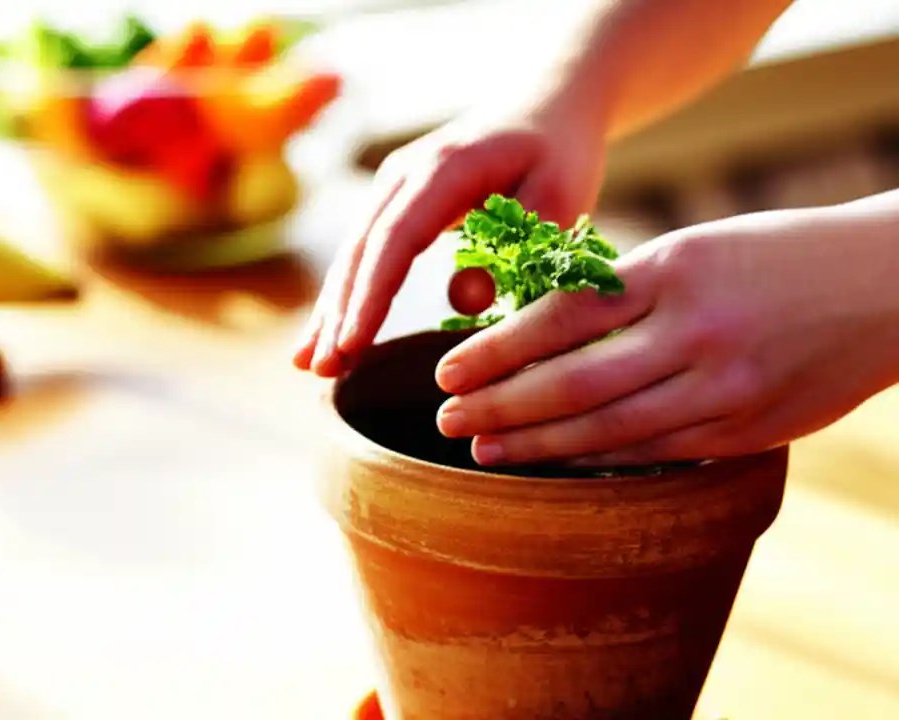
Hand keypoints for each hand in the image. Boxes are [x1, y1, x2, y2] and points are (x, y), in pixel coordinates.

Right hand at [292, 97, 606, 375]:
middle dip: (338, 312)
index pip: (395, 240)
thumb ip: (517, 249)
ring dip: (330, 310)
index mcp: (443, 169)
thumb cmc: (559, 154)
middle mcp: (403, 174)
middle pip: (361, 250)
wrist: (548, 104)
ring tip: (309, 364)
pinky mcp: (393, 204)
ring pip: (351, 255)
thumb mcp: (559, 198)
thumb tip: (464, 301)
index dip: (370, 296)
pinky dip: (344, 296)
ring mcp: (391, 187)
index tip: (352, 345)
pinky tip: (326, 336)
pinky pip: (363, 255)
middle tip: (322, 369)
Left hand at [434, 202, 898, 465]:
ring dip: (536, 444)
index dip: (494, 351)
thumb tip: (530, 334)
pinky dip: (596, 458)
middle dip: (498, 406)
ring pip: (607, 429)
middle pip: (571, 382)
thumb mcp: (693, 249)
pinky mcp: (748, 430)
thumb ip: (621, 291)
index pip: (559, 317)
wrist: (889, 285)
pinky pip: (654, 451)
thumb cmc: (771, 257)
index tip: (446, 370)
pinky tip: (554, 461)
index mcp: (673, 269)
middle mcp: (696, 331)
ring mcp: (725, 387)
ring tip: (484, 449)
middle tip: (447, 419)